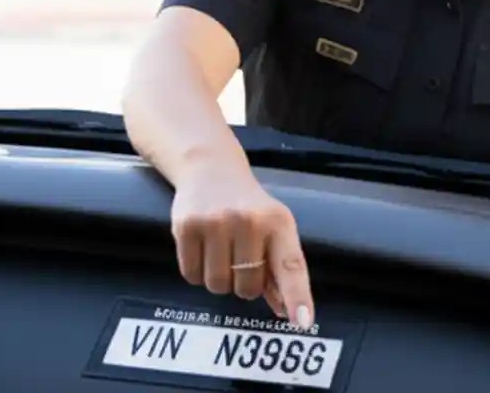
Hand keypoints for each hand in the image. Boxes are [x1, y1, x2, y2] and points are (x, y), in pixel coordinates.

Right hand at [170, 161, 314, 329]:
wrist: (210, 168)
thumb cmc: (248, 205)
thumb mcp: (272, 227)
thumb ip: (279, 268)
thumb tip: (286, 311)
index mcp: (278, 222)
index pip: (291, 265)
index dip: (297, 296)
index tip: (302, 321)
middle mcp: (249, 221)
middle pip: (247, 288)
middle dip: (244, 283)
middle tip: (239, 258)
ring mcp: (216, 223)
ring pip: (218, 285)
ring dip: (219, 279)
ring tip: (220, 251)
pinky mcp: (186, 227)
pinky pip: (192, 276)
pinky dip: (196, 271)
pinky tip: (202, 248)